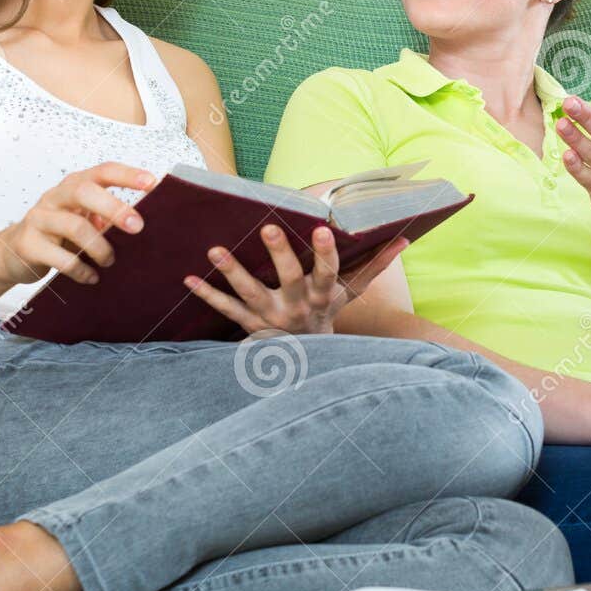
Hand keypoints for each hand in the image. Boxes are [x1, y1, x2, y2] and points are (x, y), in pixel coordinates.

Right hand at [0, 161, 155, 286]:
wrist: (11, 254)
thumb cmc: (56, 235)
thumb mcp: (82, 220)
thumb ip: (106, 219)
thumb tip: (141, 224)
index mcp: (73, 187)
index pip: (102, 172)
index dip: (127, 175)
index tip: (152, 183)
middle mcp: (55, 198)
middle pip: (84, 192)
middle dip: (114, 208)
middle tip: (137, 227)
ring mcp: (39, 219)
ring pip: (74, 226)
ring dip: (99, 247)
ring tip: (110, 261)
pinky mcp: (29, 245)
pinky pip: (60, 257)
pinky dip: (81, 270)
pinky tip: (92, 277)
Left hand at [182, 225, 409, 335]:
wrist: (308, 362)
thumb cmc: (329, 316)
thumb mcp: (351, 294)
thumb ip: (374, 265)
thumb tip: (403, 239)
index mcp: (324, 297)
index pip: (329, 273)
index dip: (327, 253)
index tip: (323, 228)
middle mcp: (298, 307)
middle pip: (290, 279)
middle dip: (279, 254)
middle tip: (266, 228)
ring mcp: (271, 317)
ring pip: (251, 293)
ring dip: (231, 272)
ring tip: (214, 250)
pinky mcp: (249, 325)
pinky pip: (226, 310)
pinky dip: (207, 295)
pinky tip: (187, 279)